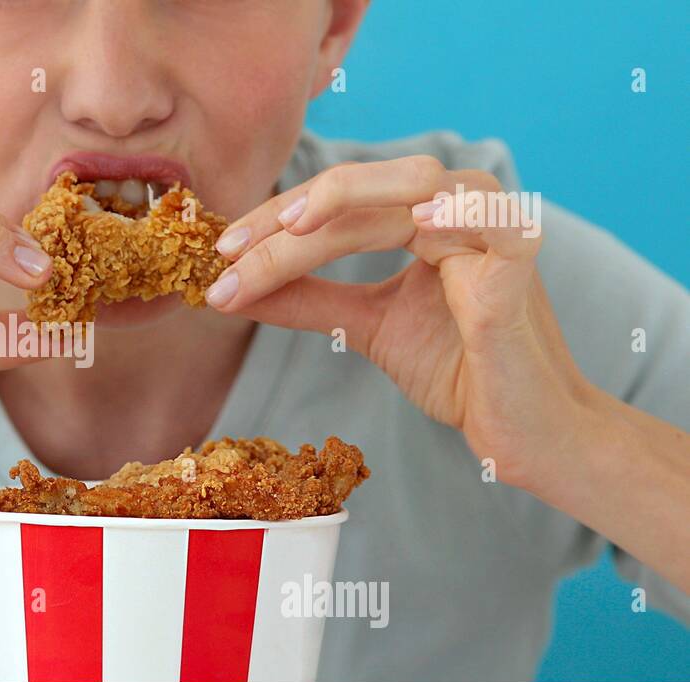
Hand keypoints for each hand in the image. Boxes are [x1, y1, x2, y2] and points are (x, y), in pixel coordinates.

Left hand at [206, 156, 592, 486]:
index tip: (221, 253)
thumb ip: (307, 300)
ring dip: (343, 210)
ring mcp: (493, 232)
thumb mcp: (365, 326)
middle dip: (289, 220)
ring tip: (290, 230)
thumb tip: (230, 288)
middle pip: (364, 191)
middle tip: (230, 253)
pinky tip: (420, 222)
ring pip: (412, 194)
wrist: (520, 428)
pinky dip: (462, 216)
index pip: (340, 200)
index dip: (276, 221)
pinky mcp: (521, 269)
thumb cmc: (456, 368)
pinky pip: (497, 226)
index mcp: (425, 214)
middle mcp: (459, 207)